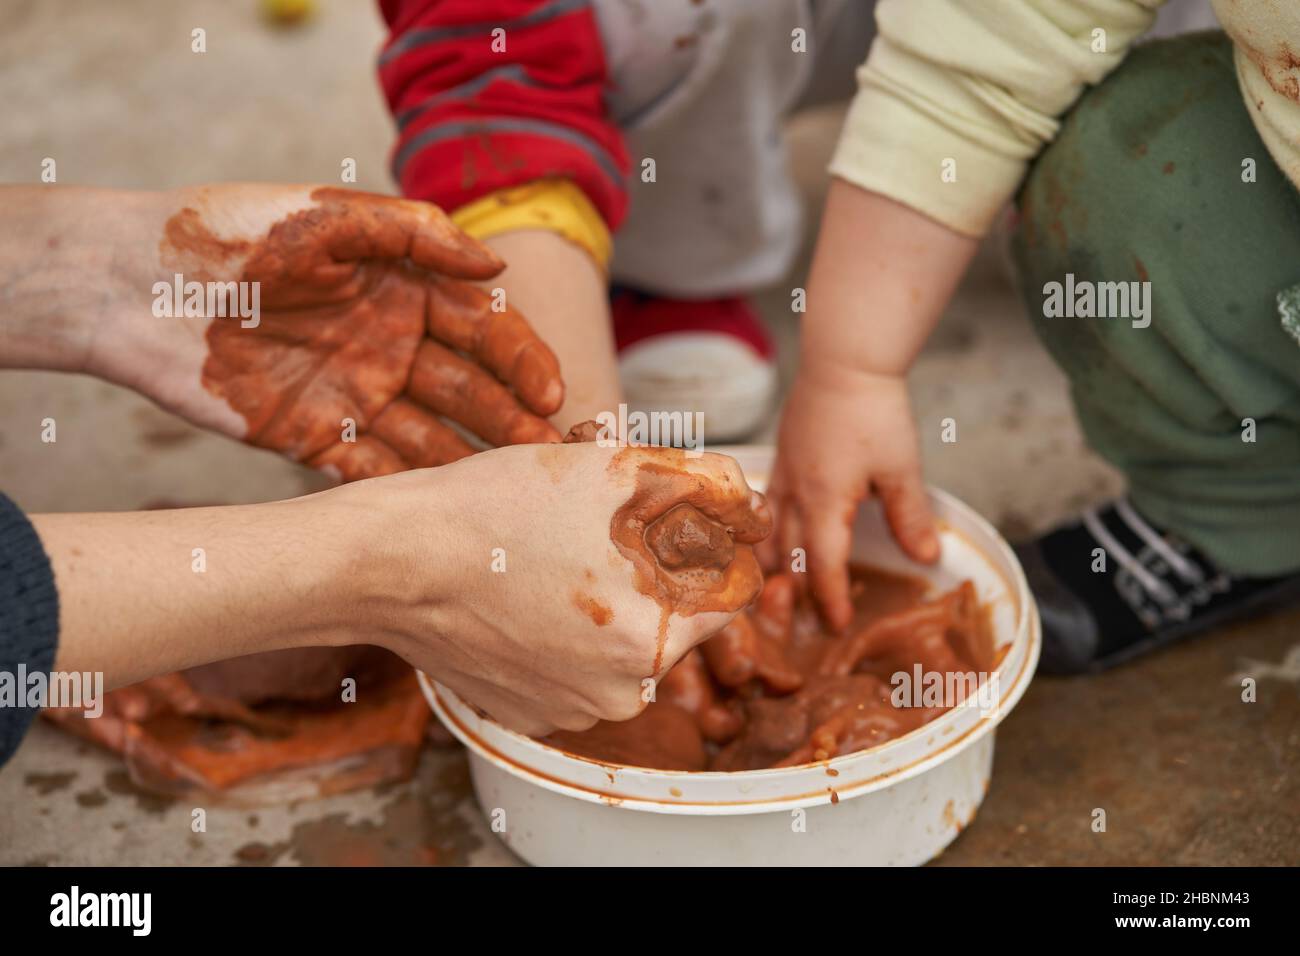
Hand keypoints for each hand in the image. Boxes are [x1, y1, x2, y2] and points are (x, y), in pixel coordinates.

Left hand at [95, 184, 563, 478]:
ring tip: (509, 492)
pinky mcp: (311, 437)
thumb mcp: (328, 214)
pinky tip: (439, 509)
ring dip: (470, 463)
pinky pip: (369, 469)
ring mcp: (353, 393)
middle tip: (548, 455)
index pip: (483, 328)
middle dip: (512, 420)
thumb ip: (416, 234)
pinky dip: (403, 488)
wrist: (130, 283)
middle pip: (468, 389)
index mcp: (401, 288)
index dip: (522, 359)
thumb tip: (497, 269)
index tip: (552, 392)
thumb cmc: (229, 232)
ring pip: (429, 436)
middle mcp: (388, 344)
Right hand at [344, 440, 770, 735]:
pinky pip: (579, 666)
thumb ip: (703, 486)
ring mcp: (571, 710)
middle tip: (601, 523)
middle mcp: (620, 693)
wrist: (393, 561)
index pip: (732, 591)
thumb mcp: (613, 472)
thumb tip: (750, 504)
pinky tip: (530, 590)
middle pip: (677, 617)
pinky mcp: (531, 712)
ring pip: (626, 642)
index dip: (715, 541)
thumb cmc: (496, 509)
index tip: (680, 512)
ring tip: (558, 553)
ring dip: (612, 599)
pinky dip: (568, 629)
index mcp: (651, 639)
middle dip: (657, 567)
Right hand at [756, 181, 975, 629]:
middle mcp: (795, 493)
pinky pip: (763, 504)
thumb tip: (926, 558)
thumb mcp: (901, 468)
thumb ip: (910, 517)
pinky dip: (763, 528)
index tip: (839, 624)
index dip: (830, 598)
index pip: (823, 564)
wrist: (843, 360)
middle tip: (803, 617)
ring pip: (766, 531)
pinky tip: (766, 533)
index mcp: (825, 502)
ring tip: (773, 587)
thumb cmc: (874, 411)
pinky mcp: (780, 455)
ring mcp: (782, 473)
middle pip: (788, 554)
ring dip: (770, 562)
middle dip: (796, 589)